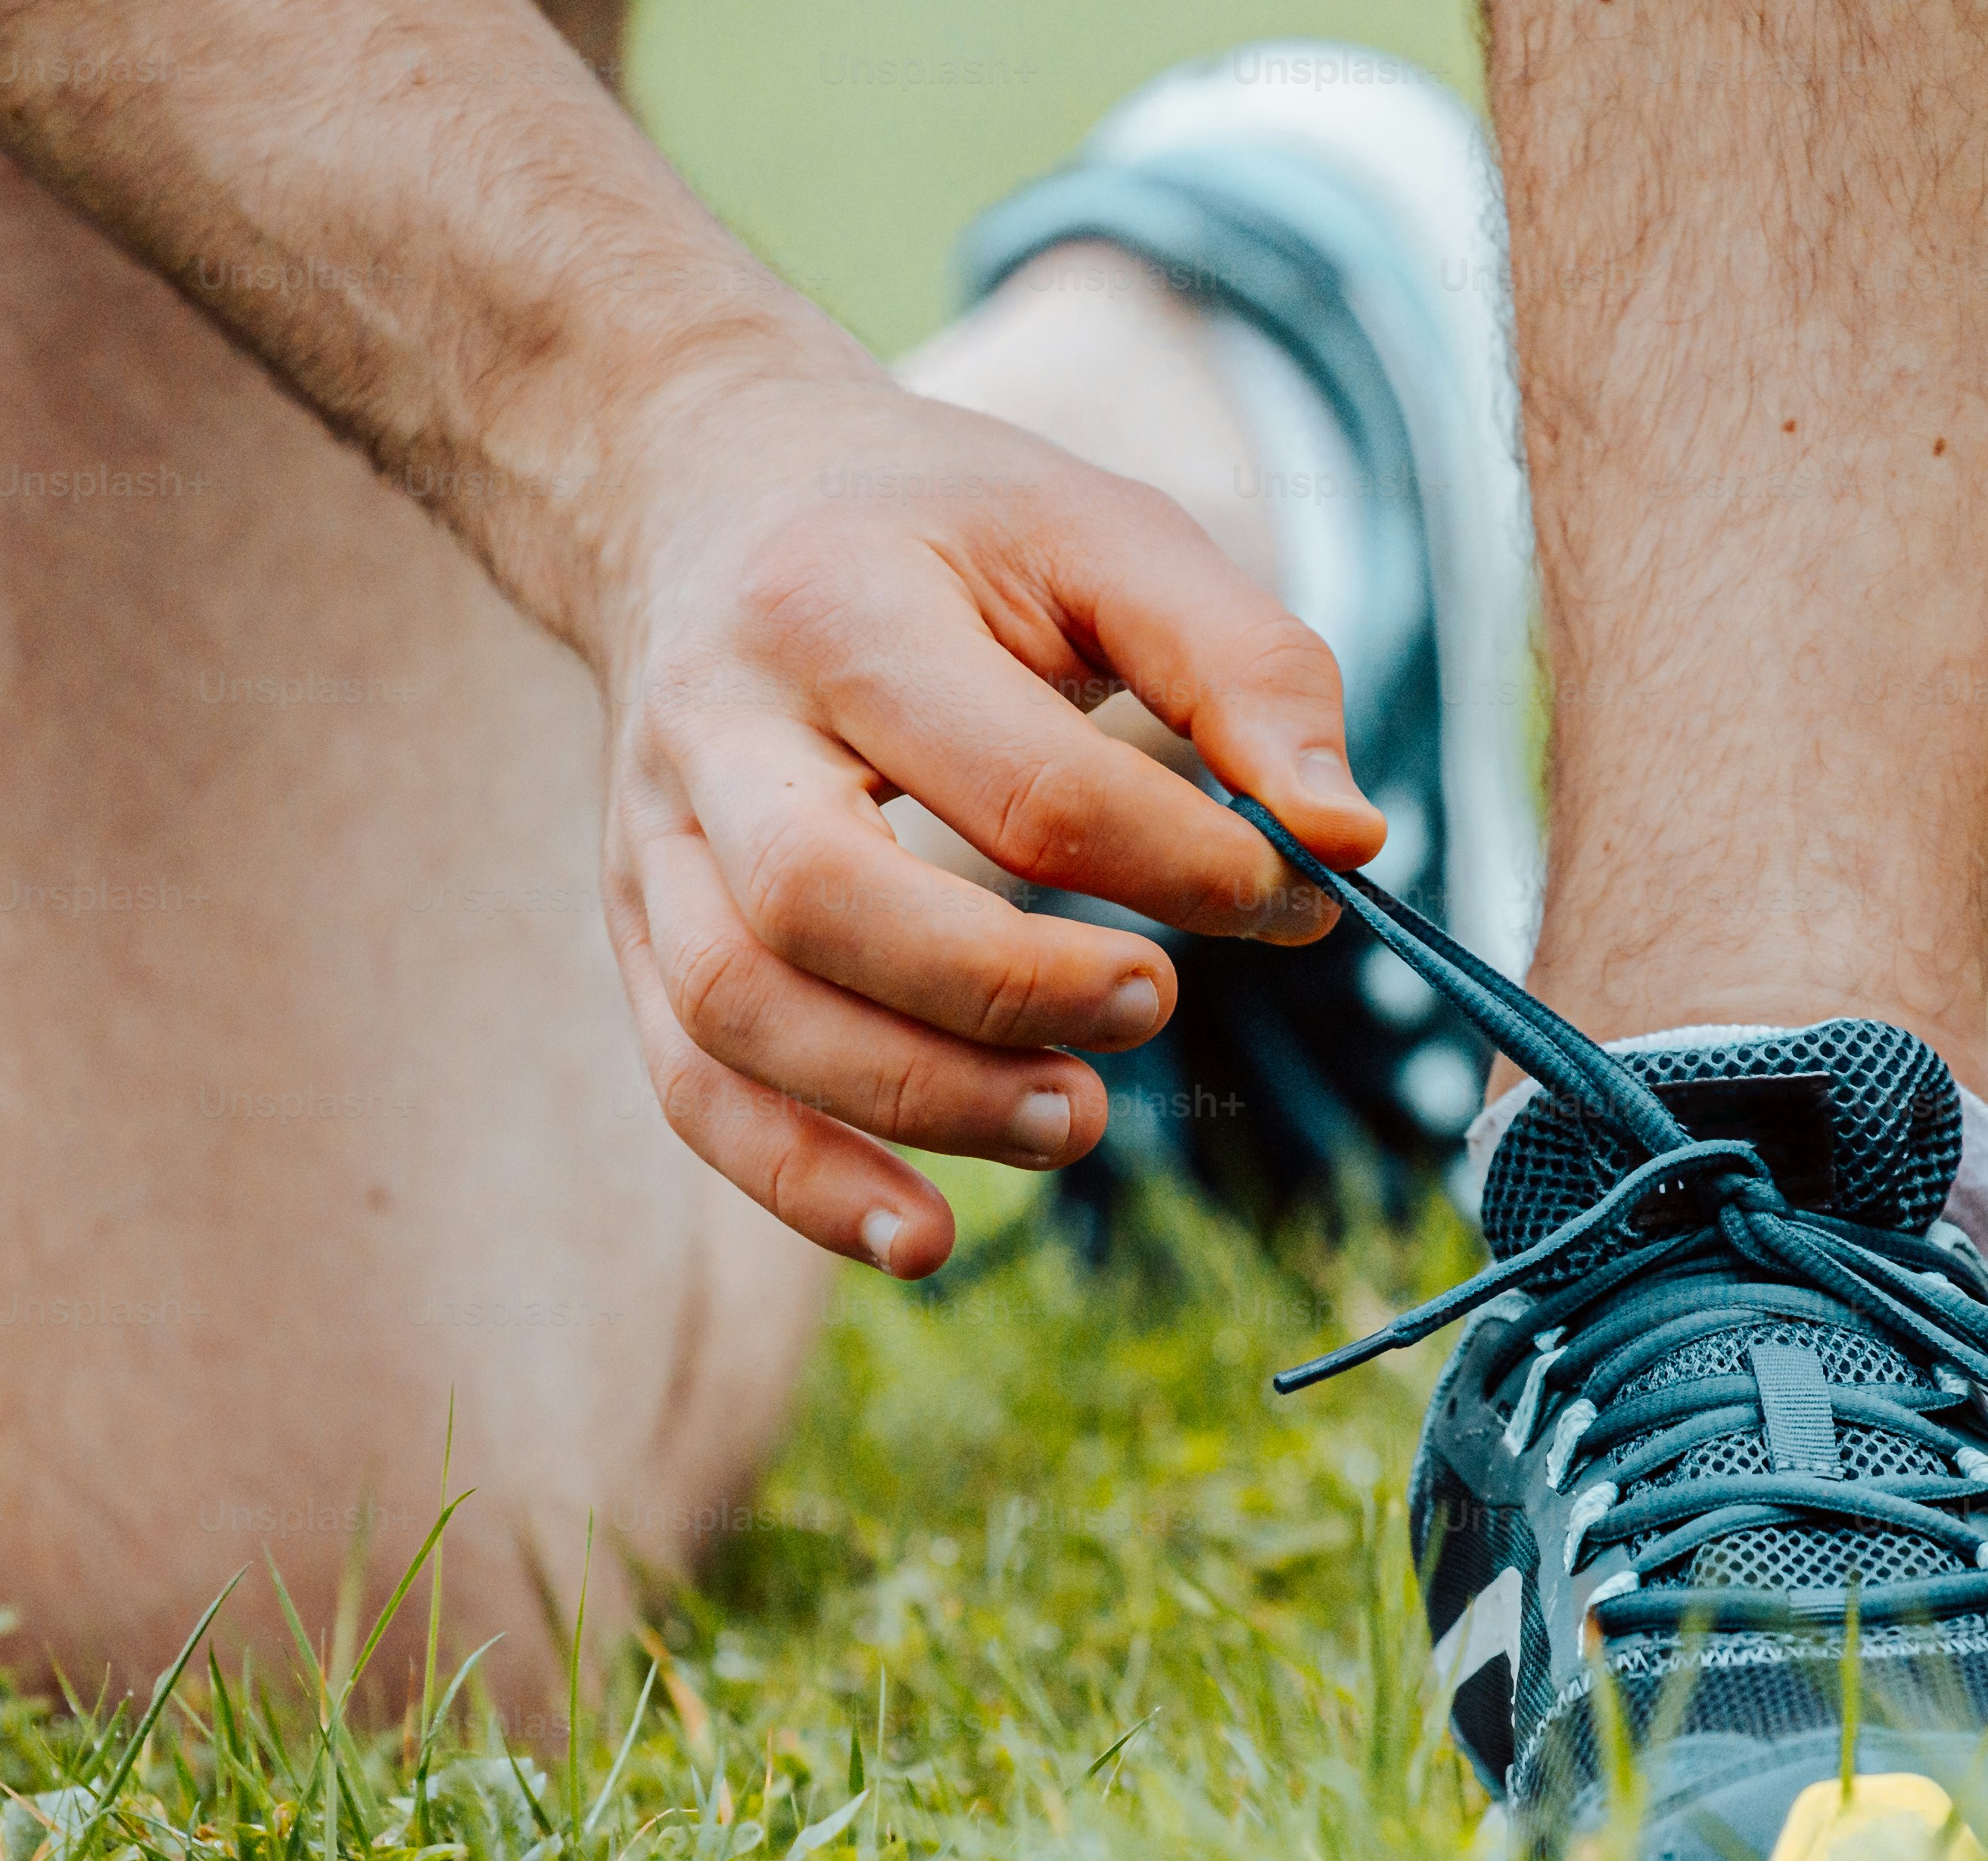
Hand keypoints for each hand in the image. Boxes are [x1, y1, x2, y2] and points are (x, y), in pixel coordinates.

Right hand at [589, 363, 1381, 1275]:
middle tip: (1157, 1006)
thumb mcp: (1103, 531)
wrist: (701, 489)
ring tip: (1080, 1125)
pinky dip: (802, 1184)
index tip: (1286, 890)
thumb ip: (1245, 666)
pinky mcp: (638, 930)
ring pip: (740, 1012)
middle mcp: (714, 725)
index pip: (1016, 776)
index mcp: (839, 603)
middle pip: (821, 899)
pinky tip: (925, 1244)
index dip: (1174, 861)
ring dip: (915, 1101)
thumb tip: (1349, 840)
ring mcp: (653, 841)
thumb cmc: (940, 529)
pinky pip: (693, 1089)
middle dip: (1005, 988)